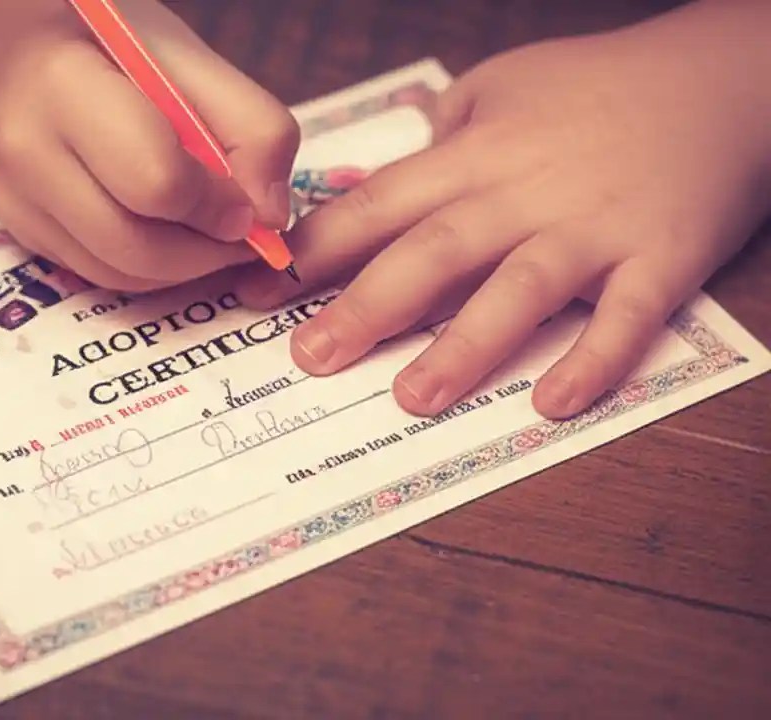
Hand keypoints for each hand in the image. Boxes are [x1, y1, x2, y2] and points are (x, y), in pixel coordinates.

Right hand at [0, 0, 298, 291]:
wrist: (23, 49)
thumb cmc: (114, 46)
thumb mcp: (192, 60)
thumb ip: (253, 127)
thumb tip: (271, 218)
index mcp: (68, 87)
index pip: (156, 183)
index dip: (216, 205)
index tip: (246, 202)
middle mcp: (26, 152)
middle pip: (135, 247)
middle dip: (206, 253)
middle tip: (241, 235)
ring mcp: (14, 200)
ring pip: (118, 274)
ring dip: (181, 269)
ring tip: (211, 235)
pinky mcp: (18, 231)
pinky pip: (97, 274)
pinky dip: (147, 268)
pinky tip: (167, 234)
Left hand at [234, 10, 770, 419]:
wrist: (723, 77)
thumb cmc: (598, 86)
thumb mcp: (499, 86)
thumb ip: (436, 141)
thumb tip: (372, 185)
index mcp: (477, 153)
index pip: (380, 204)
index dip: (316, 251)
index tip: (258, 291)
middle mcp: (525, 191)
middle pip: (433, 250)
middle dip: (366, 307)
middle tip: (310, 359)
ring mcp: (595, 226)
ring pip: (519, 288)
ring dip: (465, 346)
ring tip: (412, 396)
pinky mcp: (662, 256)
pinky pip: (627, 316)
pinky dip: (593, 360)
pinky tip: (552, 404)